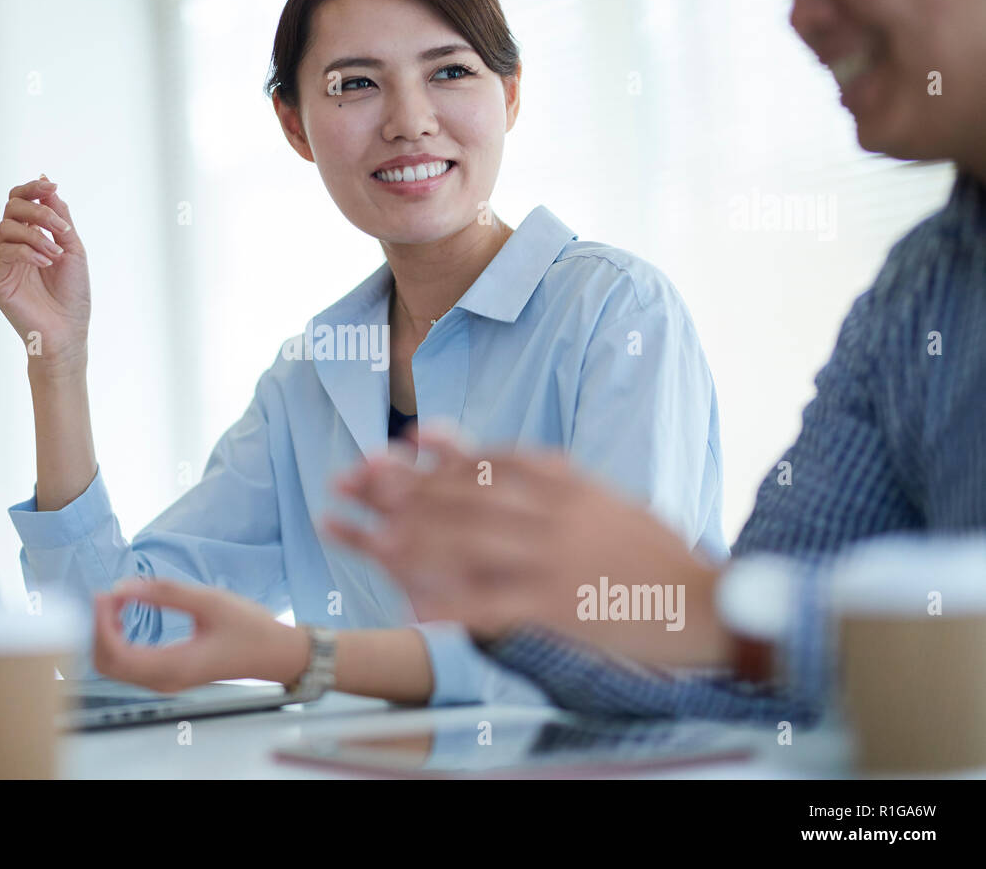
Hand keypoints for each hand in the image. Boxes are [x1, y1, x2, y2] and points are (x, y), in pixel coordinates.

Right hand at [0, 174, 90, 374]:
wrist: (68, 331)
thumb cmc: (73, 294)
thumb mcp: (72, 248)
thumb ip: (59, 217)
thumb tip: (46, 181)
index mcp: (31, 237)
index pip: (21, 202)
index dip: (32, 189)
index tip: (52, 186)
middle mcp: (14, 246)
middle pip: (11, 208)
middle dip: (36, 210)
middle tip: (58, 227)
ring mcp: (2, 262)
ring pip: (5, 227)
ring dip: (35, 235)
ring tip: (55, 254)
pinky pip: (3, 251)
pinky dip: (27, 252)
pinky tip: (45, 263)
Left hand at [92, 580, 309, 691]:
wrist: (274, 654)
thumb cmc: (249, 629)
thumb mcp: (210, 601)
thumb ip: (166, 593)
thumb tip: (124, 586)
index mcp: (173, 666)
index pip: (116, 654)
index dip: (101, 624)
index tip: (106, 593)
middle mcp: (163, 681)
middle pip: (106, 664)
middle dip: (98, 628)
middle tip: (109, 594)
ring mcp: (163, 682)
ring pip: (114, 666)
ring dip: (106, 633)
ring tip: (116, 600)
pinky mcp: (167, 676)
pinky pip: (128, 664)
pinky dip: (117, 640)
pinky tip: (125, 615)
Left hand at [322, 426, 730, 669]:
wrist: (710, 603)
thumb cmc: (655, 554)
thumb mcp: (606, 499)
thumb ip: (552, 477)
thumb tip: (494, 457)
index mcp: (568, 483)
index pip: (487, 460)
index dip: (432, 455)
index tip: (391, 447)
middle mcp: (556, 512)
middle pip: (462, 494)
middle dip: (399, 487)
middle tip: (348, 482)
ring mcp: (555, 558)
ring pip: (466, 542)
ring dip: (406, 539)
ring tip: (359, 537)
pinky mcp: (560, 606)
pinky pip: (491, 604)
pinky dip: (448, 607)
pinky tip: (410, 609)